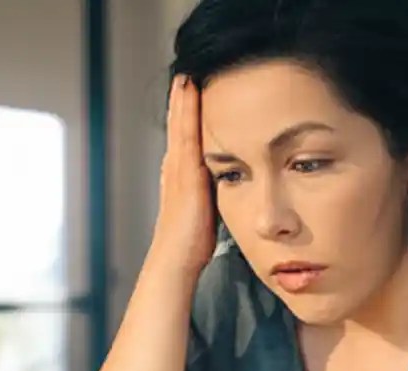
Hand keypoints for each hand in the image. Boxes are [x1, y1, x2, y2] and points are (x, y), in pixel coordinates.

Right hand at [147, 75, 216, 278]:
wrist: (177, 258)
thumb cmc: (193, 244)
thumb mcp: (206, 214)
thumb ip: (212, 197)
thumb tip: (232, 188)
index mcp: (181, 179)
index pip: (184, 141)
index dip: (185, 119)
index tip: (189, 98)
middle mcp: (175, 170)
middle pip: (179, 128)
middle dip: (181, 103)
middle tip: (184, 76)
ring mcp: (177, 169)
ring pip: (180, 126)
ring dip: (182, 101)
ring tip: (185, 77)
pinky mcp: (184, 172)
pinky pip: (186, 133)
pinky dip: (186, 112)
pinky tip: (190, 95)